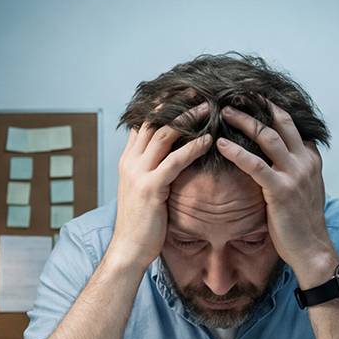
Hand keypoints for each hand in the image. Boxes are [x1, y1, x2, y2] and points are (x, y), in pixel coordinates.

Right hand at [106, 102, 210, 268]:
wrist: (128, 249)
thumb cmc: (141, 223)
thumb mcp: (142, 190)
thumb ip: (152, 169)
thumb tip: (168, 156)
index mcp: (128, 160)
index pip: (143, 121)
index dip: (162, 104)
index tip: (184, 91)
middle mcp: (130, 161)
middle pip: (152, 120)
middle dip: (176, 102)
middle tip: (199, 89)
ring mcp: (138, 173)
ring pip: (163, 134)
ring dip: (189, 118)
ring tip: (209, 107)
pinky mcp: (151, 188)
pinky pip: (175, 161)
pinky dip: (193, 147)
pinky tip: (210, 140)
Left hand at [217, 104, 337, 286]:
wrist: (312, 249)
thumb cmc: (302, 223)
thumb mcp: (304, 188)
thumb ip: (294, 168)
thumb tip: (278, 156)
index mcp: (311, 158)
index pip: (290, 124)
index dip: (269, 108)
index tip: (248, 97)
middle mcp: (305, 161)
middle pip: (280, 122)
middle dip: (256, 105)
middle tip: (233, 94)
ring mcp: (295, 175)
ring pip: (267, 137)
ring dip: (244, 121)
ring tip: (223, 111)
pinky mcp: (281, 190)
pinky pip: (255, 165)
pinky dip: (236, 152)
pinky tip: (220, 144)